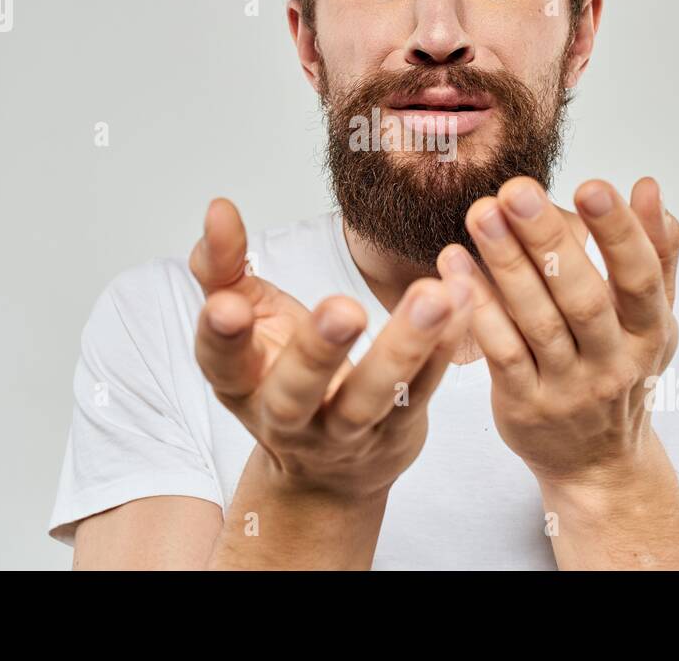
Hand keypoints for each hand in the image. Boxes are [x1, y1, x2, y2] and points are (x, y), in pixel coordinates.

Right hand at [189, 198, 474, 501]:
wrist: (328, 469)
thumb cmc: (282, 373)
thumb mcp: (247, 320)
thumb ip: (224, 266)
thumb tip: (218, 209)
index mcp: (241, 383)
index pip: (221, 360)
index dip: (221, 335)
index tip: (227, 304)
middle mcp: (287, 416)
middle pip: (296, 393)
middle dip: (318, 351)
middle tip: (343, 309)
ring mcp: (344, 432)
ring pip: (370, 399)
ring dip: (402, 348)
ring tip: (431, 298)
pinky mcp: (395, 434)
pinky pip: (420, 393)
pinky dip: (441, 351)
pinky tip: (460, 304)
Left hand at [436, 176, 678, 490]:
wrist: (598, 463)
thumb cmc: (621, 370)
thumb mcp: (652, 319)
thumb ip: (655, 252)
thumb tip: (648, 187)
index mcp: (650, 333)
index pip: (640, 277)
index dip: (619, 232)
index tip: (591, 185)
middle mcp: (614, 363)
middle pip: (582, 298)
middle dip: (548, 240)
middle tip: (516, 189)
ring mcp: (568, 388)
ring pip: (536, 323)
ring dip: (505, 265)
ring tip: (480, 214)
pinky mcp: (524, 405)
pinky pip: (500, 352)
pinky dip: (477, 309)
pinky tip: (453, 267)